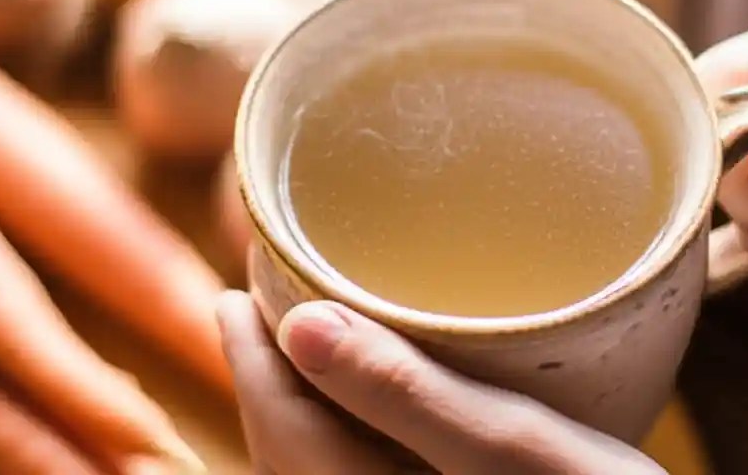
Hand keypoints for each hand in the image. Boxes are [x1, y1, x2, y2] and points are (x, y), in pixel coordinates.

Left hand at [215, 291, 665, 474]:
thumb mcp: (511, 448)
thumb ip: (404, 392)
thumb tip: (299, 323)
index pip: (281, 427)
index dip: (248, 355)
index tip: (236, 290)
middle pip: (291, 453)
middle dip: (270, 377)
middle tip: (260, 304)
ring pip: (322, 472)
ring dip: (306, 407)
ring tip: (309, 345)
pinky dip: (346, 437)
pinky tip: (377, 408)